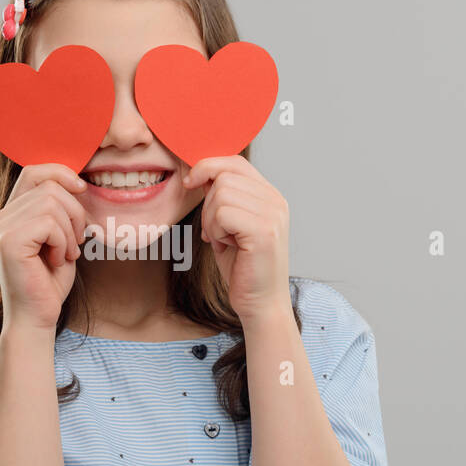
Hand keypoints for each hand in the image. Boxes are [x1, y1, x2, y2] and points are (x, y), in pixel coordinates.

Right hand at [0, 164, 87, 331]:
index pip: (34, 171)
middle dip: (75, 212)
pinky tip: (56, 260)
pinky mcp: (10, 241)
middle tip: (76, 241)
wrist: (37, 316)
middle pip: (50, 186)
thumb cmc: (49, 281)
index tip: (82, 190)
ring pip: (52, 203)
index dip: (61, 173)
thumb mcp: (60, 238)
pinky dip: (62, 242)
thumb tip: (77, 182)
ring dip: (69, 230)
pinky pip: (50, 223)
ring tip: (65, 253)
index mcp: (12, 212)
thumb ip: (61, 210)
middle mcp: (3, 216)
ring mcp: (3, 227)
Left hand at [184, 156, 290, 323]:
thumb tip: (198, 173)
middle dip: (208, 204)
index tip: (189, 182)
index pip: (235, 161)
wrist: (260, 303)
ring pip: (220, 194)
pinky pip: (222, 214)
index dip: (207, 166)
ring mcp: (272, 214)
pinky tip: (227, 246)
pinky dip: (216, 231)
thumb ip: (221, 198)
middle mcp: (275, 200)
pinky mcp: (264, 231)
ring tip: (224, 240)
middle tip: (216, 231)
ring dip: (211, 220)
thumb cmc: (242, 267)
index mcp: (270, 195)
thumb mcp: (229, 225)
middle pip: (224, 176)